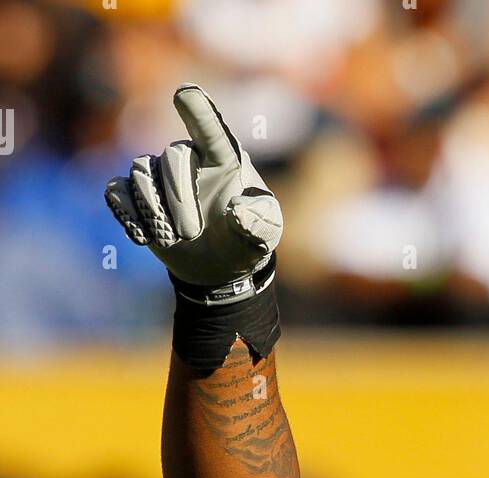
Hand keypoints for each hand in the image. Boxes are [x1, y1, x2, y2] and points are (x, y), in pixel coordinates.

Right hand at [105, 85, 281, 292]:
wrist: (216, 263)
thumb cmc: (243, 238)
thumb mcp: (263, 233)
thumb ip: (258, 222)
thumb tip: (239, 211)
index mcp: (224, 156)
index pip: (211, 128)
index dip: (198, 110)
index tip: (184, 94)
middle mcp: (188, 155)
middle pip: (171, 157)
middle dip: (180, 201)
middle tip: (193, 231)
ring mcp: (157, 171)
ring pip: (141, 176)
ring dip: (158, 215)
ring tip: (178, 236)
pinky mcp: (133, 191)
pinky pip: (117, 193)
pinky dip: (130, 218)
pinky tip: (148, 237)